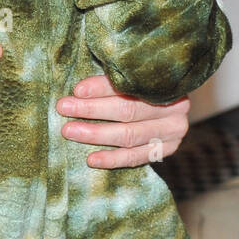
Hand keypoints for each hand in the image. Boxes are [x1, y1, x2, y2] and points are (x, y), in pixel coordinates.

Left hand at [57, 74, 189, 168]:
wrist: (169, 108)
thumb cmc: (140, 89)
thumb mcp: (132, 79)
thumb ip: (113, 79)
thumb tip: (78, 87)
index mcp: (164, 83)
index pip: (129, 85)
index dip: (101, 87)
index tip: (77, 90)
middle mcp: (174, 108)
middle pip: (127, 110)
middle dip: (92, 109)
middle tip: (64, 108)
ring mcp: (172, 132)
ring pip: (129, 135)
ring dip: (96, 134)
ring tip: (70, 131)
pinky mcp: (166, 150)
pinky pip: (136, 157)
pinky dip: (112, 159)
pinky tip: (91, 159)